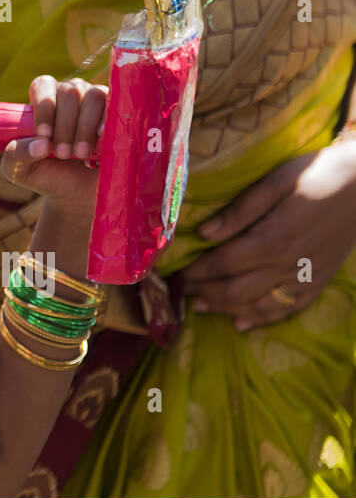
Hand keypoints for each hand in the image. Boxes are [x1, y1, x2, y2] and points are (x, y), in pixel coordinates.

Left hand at [0, 75, 105, 219]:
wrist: (77, 196)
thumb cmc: (46, 175)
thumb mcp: (19, 169)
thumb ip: (17, 154)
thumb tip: (41, 144)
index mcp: (44, 101)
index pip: (43, 84)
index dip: (44, 106)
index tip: (44, 135)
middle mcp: (70, 96)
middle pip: (69, 91)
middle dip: (65, 124)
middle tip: (63, 154)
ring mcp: (95, 103)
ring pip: (93, 96)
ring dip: (85, 126)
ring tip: (80, 154)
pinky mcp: (116, 115)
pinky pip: (116, 105)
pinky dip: (107, 120)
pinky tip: (101, 136)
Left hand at [182, 139, 355, 330]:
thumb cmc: (317, 175)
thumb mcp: (276, 182)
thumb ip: (240, 210)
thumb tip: (204, 233)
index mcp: (273, 239)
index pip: (224, 263)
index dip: (198, 271)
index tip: (177, 273)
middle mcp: (288, 264)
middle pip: (237, 289)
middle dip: (206, 292)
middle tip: (181, 292)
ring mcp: (306, 276)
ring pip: (260, 304)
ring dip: (227, 308)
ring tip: (201, 308)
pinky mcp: (320, 281)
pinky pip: (289, 308)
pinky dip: (263, 319)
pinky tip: (243, 322)